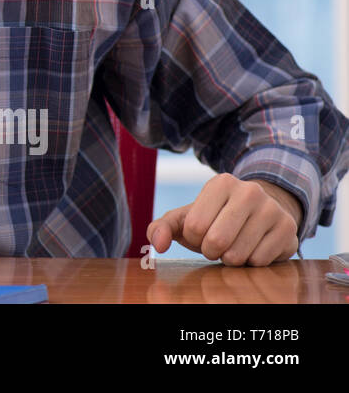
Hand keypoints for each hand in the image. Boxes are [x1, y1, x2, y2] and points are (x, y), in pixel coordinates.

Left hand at [146, 173, 301, 266]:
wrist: (259, 214)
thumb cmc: (214, 218)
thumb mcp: (185, 218)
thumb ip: (161, 227)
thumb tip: (157, 245)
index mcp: (221, 183)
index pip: (194, 226)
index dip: (194, 238)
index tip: (202, 231)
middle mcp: (250, 191)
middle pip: (216, 241)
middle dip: (210, 251)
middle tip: (216, 244)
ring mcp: (272, 210)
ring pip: (238, 255)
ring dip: (230, 259)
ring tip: (234, 245)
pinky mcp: (288, 230)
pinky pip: (259, 261)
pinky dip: (251, 262)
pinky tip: (253, 248)